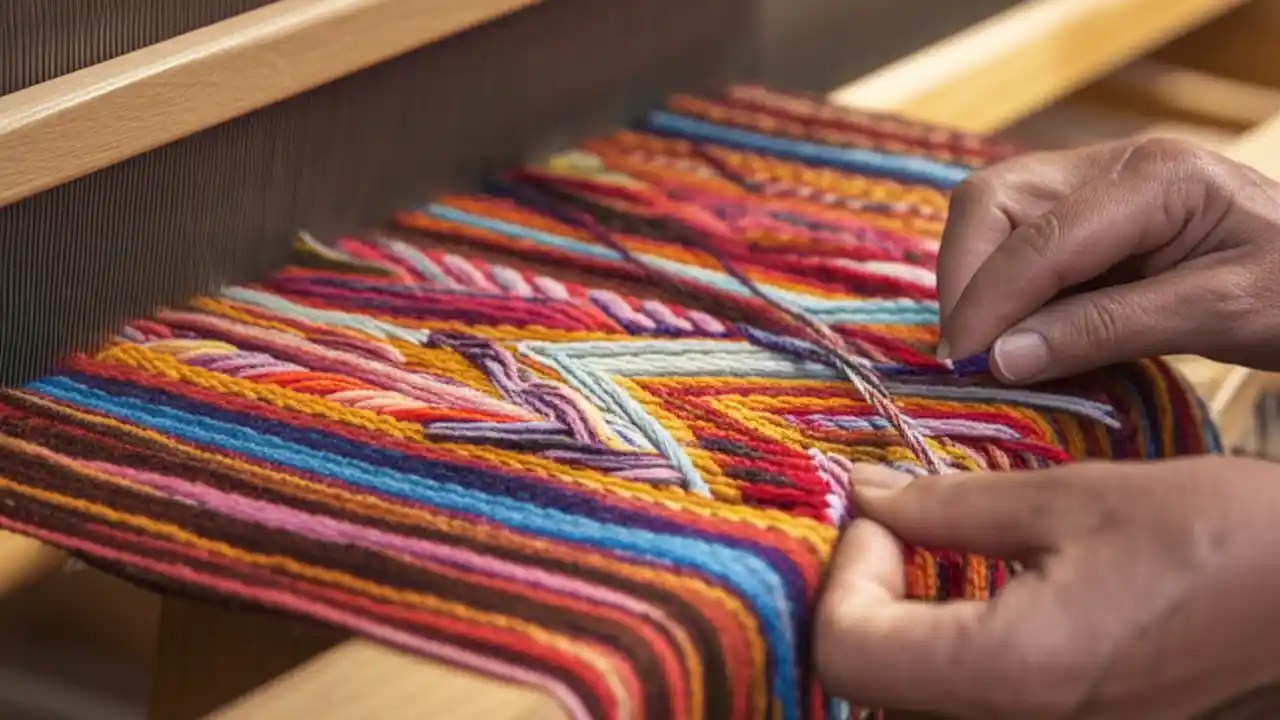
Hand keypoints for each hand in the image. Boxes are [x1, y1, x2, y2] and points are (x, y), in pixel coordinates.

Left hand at [813, 457, 1279, 718]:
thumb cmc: (1222, 545)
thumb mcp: (1073, 502)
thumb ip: (946, 504)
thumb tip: (864, 492)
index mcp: (1012, 679)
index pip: (845, 649)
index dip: (847, 571)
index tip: (886, 518)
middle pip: (870, 690)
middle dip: (865, 604)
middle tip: (903, 538)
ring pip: (913, 706)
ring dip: (903, 639)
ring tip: (942, 570)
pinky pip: (970, 714)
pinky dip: (952, 668)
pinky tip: (986, 613)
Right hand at [937, 137, 1279, 383]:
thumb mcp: (1221, 314)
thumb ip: (1106, 330)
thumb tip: (1000, 359)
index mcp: (1156, 176)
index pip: (1038, 236)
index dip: (988, 302)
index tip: (963, 365)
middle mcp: (1114, 164)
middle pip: (992, 201)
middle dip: (964, 279)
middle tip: (965, 355)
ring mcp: (1098, 184)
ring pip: (991, 215)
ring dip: (972, 281)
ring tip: (982, 348)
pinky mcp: (1090, 215)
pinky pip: (1017, 241)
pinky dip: (999, 287)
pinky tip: (1010, 332)